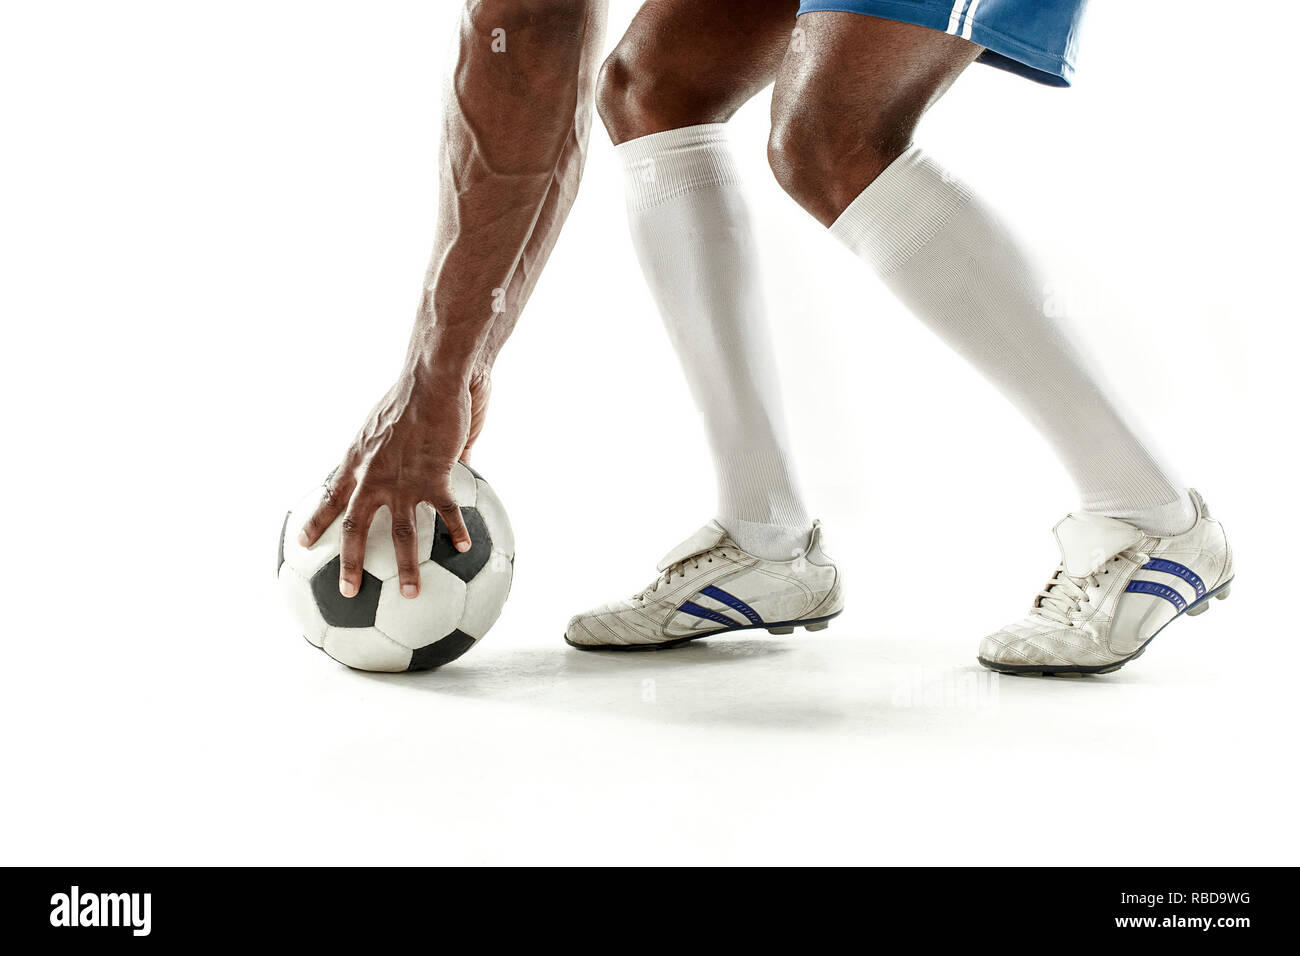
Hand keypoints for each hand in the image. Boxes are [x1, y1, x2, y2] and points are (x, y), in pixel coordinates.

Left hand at [298, 367, 484, 598]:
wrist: (430, 378)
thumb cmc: (411, 394)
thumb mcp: (386, 422)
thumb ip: (398, 450)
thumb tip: (420, 462)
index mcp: (358, 460)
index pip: (330, 496)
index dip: (316, 521)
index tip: (303, 543)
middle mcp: (373, 475)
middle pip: (355, 527)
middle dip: (349, 562)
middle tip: (347, 591)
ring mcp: (402, 479)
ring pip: (400, 533)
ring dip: (406, 567)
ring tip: (411, 593)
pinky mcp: (432, 476)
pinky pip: (445, 513)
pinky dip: (455, 532)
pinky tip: (463, 548)